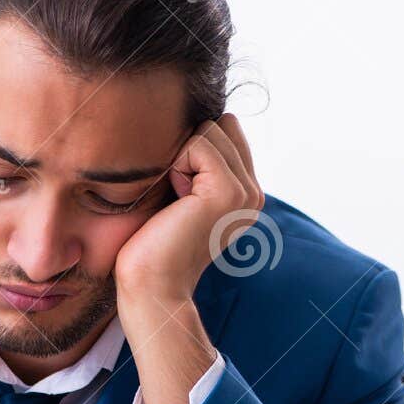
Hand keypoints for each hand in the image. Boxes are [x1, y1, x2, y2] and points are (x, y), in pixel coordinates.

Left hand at [112, 113, 263, 306]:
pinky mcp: (229, 192)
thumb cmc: (152, 242)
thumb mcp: (180, 193)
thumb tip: (199, 118)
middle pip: (221, 124)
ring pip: (211, 129)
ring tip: (177, 199)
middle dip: (188, 149)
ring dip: (181, 157)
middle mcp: (253, 193)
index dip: (193, 147)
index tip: (179, 189)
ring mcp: (245, 192)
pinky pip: (200, 143)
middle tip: (177, 196)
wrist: (151, 285)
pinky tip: (176, 199)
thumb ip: (199, 162)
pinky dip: (177, 164)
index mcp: (244, 192)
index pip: (227, 129)